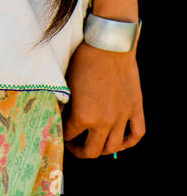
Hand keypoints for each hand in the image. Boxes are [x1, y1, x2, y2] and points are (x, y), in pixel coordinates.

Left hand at [62, 41, 144, 157]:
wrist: (108, 44)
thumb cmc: (83, 59)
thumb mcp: (67, 84)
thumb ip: (67, 105)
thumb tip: (63, 116)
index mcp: (83, 116)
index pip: (68, 135)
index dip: (62, 135)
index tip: (59, 131)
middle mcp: (104, 121)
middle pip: (92, 150)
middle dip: (80, 151)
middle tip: (75, 145)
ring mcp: (122, 117)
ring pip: (113, 147)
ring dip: (102, 150)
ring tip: (94, 144)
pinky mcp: (135, 108)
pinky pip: (136, 134)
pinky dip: (128, 142)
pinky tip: (120, 142)